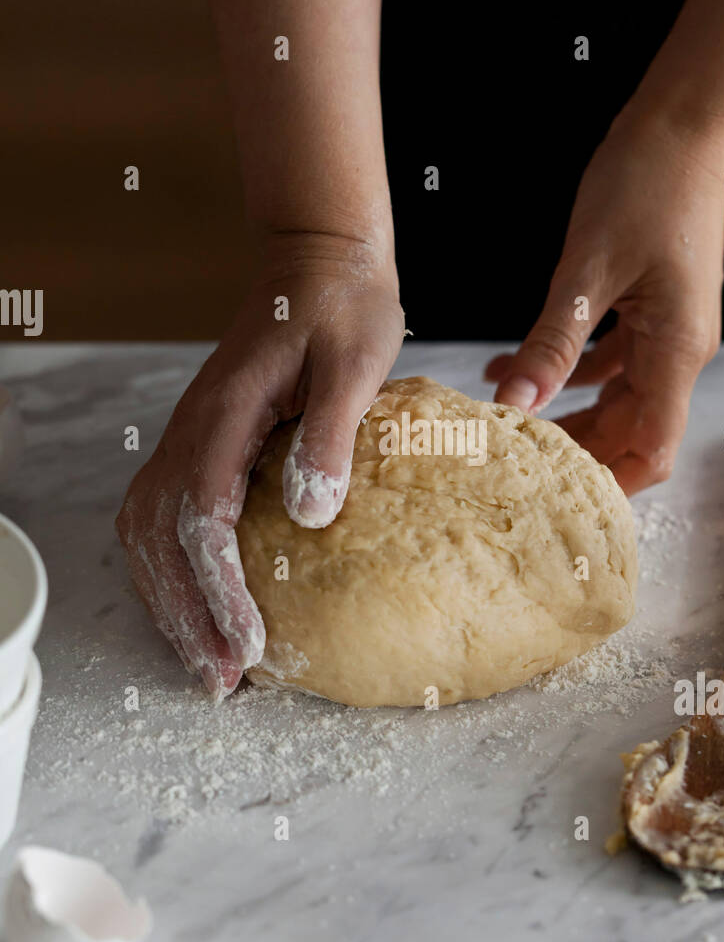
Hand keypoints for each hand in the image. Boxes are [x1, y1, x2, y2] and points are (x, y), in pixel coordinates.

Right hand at [116, 233, 403, 698]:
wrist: (317, 258)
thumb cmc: (345, 305)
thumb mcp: (356, 362)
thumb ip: (332, 435)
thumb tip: (310, 516)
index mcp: (227, 411)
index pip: (205, 516)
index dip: (222, 588)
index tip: (251, 646)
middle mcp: (192, 428)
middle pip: (161, 538)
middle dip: (188, 615)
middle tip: (225, 682)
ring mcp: (188, 435)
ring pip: (149, 534)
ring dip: (172, 602)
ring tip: (209, 666)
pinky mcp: (199, 442)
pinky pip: (161, 517)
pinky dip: (170, 571)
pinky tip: (197, 608)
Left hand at [486, 103, 723, 492]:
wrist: (684, 121)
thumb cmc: (646, 182)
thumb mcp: (585, 270)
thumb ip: (550, 343)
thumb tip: (514, 403)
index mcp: (677, 349)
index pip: (652, 448)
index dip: (610, 481)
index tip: (559, 500)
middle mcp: (680, 349)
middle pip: (632, 429)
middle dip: (576, 451)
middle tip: (512, 465)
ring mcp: (669, 329)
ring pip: (619, 397)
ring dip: (567, 413)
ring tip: (508, 426)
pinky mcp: (653, 307)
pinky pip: (611, 358)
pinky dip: (568, 370)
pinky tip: (514, 370)